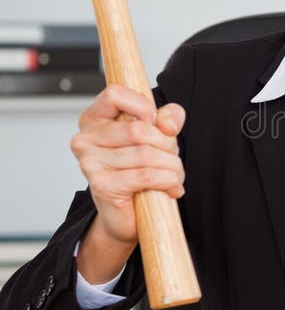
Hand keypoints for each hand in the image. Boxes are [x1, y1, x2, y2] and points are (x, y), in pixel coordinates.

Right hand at [70, 84, 185, 246]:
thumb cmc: (139, 170)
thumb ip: (167, 119)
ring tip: (174, 175)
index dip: (144, 106)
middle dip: (167, 144)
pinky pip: (146, 176)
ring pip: (146, 154)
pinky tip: (172, 188)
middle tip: (172, 158)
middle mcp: (85, 139)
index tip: (155, 122)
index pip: (115, 94)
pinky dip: (168, 181)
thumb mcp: (158, 137)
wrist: (127, 215)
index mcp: (94, 118)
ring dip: (172, 166)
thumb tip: (169, 121)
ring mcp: (90, 163)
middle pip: (139, 129)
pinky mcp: (102, 185)